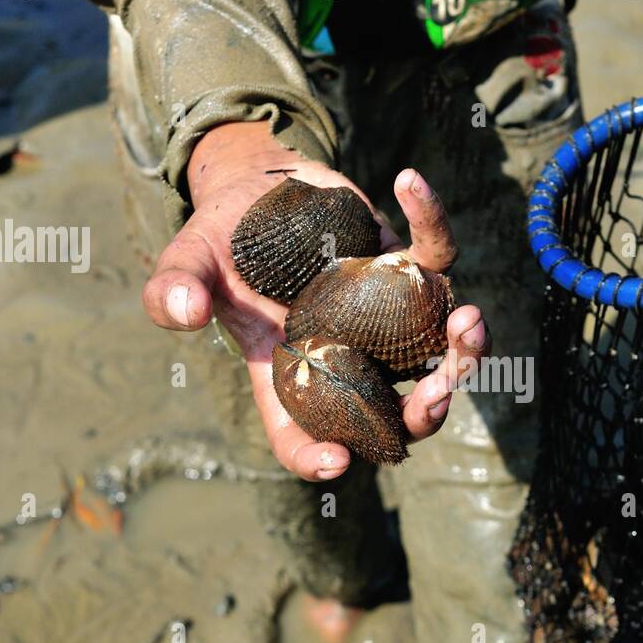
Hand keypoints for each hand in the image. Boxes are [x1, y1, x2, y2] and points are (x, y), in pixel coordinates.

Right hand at [142, 121, 489, 480]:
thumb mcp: (187, 263)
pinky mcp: (405, 264)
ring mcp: (385, 314)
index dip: (316, 455)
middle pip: (397, 409)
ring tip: (468, 323)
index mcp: (293, 371)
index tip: (337, 459)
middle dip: (426, 411)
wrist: (258, 189)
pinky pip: (435, 253)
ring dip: (463, 347)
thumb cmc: (221, 240)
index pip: (302, 432)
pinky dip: (430, 220)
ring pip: (439, 348)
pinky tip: (407, 183)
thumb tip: (183, 312)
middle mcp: (348, 354)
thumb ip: (174, 289)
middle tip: (435, 391)